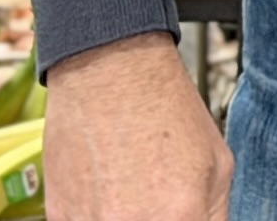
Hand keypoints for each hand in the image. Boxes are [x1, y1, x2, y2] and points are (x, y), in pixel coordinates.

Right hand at [42, 31, 232, 220]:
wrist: (109, 70)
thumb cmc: (165, 109)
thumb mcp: (218, 164)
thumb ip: (214, 215)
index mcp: (179, 217)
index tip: (184, 213)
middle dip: (161, 219)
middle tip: (159, 197)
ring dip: (128, 216)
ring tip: (132, 188)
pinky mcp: (58, 216)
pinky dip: (98, 215)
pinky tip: (108, 188)